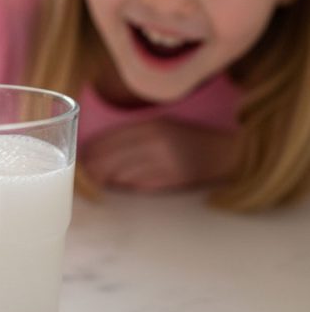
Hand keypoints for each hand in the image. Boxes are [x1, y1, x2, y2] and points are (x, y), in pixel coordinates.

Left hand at [80, 118, 237, 193]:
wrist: (228, 152)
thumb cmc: (191, 137)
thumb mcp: (164, 126)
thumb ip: (136, 134)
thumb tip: (101, 148)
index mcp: (154, 126)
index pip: (115, 138)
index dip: (96, 148)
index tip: (83, 154)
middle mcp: (158, 144)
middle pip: (116, 157)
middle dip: (96, 165)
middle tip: (84, 171)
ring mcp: (165, 164)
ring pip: (125, 173)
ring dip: (108, 177)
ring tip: (95, 179)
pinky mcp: (172, 181)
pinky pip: (141, 185)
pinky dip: (125, 185)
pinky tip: (116, 184)